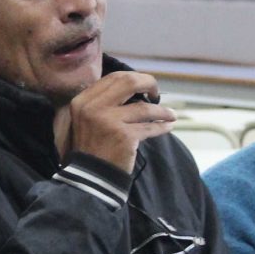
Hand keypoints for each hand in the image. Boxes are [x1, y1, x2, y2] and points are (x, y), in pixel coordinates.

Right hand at [55, 72, 176, 172]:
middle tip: (157, 93)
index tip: (144, 86)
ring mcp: (108, 121)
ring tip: (171, 115)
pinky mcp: (123, 136)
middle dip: (149, 83)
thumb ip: (104, 101)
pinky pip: (149, 127)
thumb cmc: (92, 146)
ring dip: (162, 111)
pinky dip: (162, 127)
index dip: (134, 78)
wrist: (91, 176)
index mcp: (83, 100)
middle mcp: (93, 107)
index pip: (114, 77)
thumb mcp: (88, 118)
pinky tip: (168, 127)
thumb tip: (135, 85)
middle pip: (128, 82)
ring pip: (144, 108)